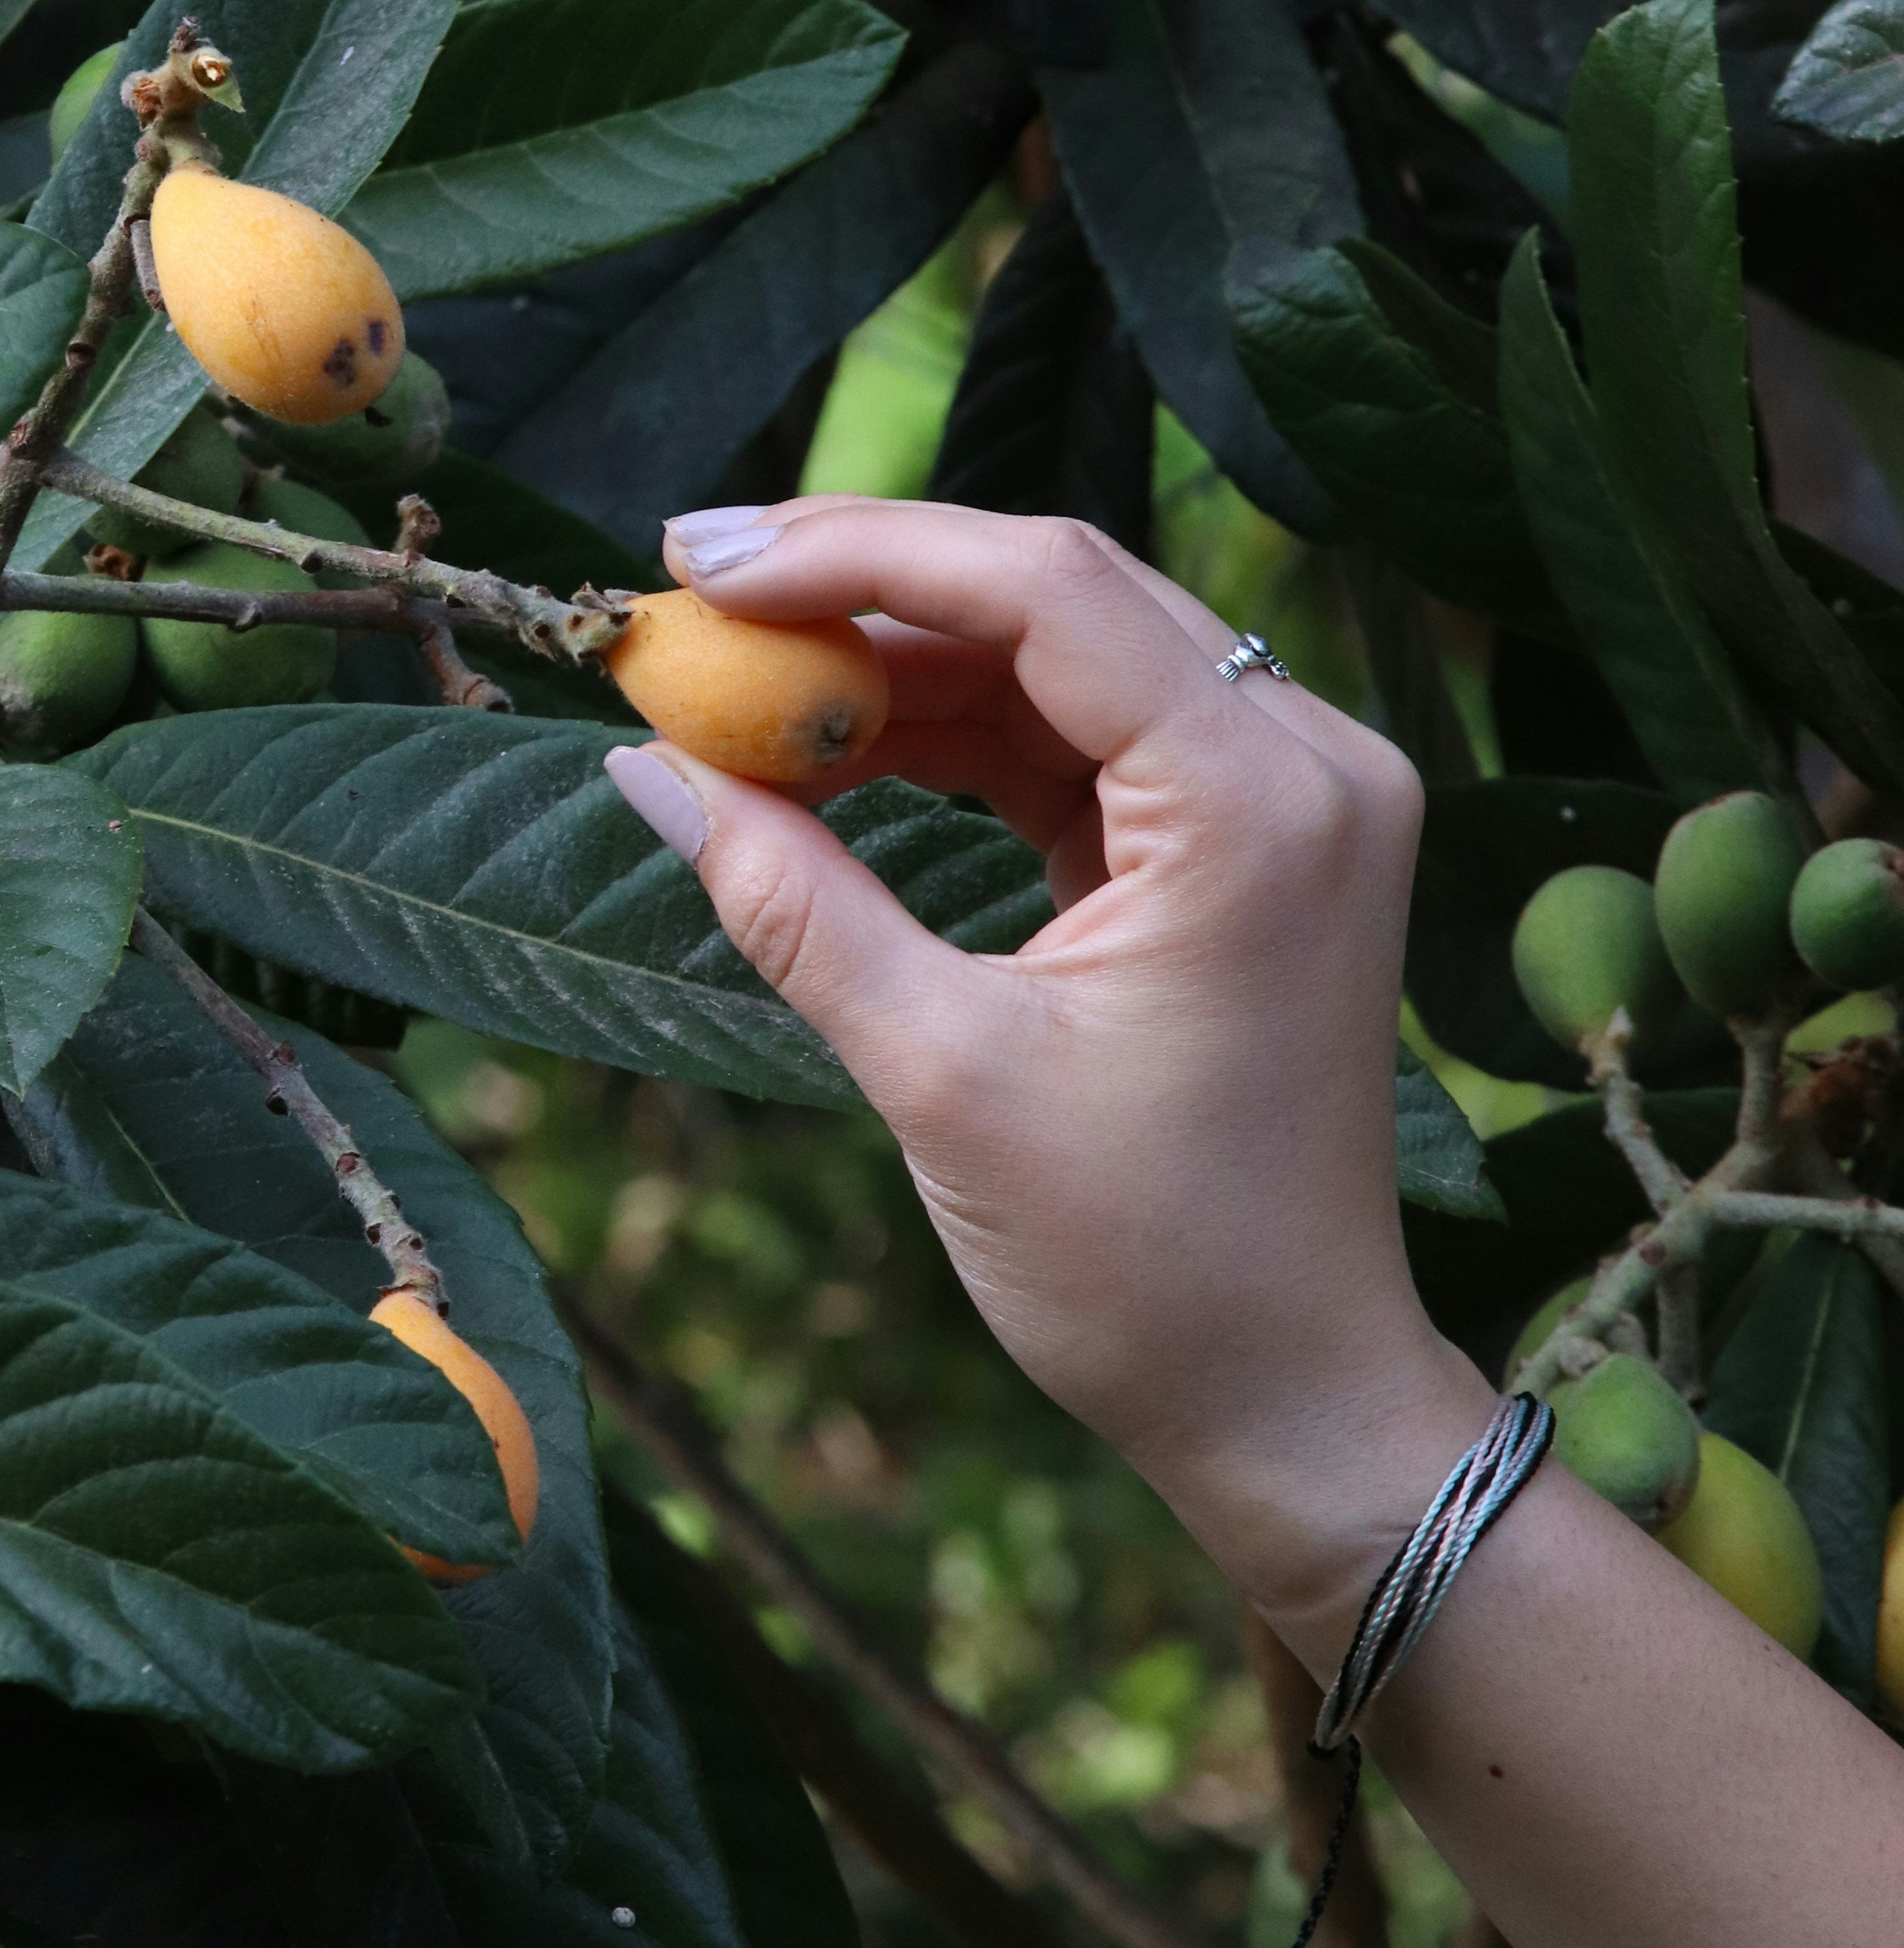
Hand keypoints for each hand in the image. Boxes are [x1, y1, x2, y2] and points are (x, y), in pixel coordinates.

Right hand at [604, 500, 1494, 1646]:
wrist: (1289, 1396)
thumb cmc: (1147, 1266)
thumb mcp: (942, 1075)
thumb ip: (792, 901)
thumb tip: (643, 767)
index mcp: (1262, 803)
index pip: (1046, 590)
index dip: (858, 551)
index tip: (697, 563)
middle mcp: (1304, 763)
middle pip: (1057, 594)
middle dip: (862, 583)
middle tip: (685, 590)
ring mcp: (1284, 799)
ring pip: (1061, 655)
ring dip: (896, 658)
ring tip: (728, 680)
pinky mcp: (1243, 844)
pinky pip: (1082, 736)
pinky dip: (955, 733)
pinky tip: (825, 743)